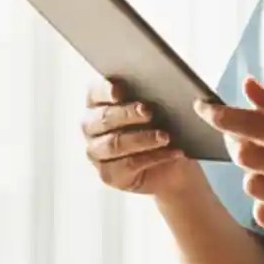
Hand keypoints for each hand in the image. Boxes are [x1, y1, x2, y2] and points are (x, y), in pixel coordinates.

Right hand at [83, 79, 196, 196]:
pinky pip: (129, 165)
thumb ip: (154, 92)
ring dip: (142, 138)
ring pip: (114, 144)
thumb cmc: (162, 125)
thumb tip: (170, 89)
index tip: (119, 90)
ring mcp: (96, 151)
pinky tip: (172, 151)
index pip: (95, 92)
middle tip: (148, 111)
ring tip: (165, 136)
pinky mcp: (108, 174)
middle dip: (127, 114)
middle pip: (104, 118)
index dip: (105, 90)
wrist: (172, 164)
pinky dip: (154, 157)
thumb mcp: (160, 106)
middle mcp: (91, 126)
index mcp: (98, 102)